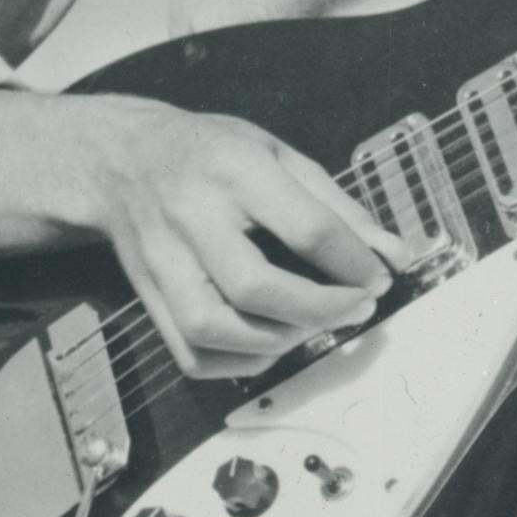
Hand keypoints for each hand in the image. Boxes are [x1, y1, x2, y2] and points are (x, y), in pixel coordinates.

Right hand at [70, 98, 411, 380]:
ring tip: (316, 325)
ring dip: (280, 341)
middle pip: (257, 286)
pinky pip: (193, 356)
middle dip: (321, 309)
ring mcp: (162, 263)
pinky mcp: (147, 299)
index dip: (354, 263)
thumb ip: (338, 205)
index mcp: (234, 170)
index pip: (306, 229)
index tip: (380, 276)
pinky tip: (271, 343)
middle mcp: (192, 218)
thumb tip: (394, 256)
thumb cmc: (212, 152)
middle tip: (358, 307)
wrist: (122, 160)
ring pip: (216, 329)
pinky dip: (240, 364)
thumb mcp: (279, 154)